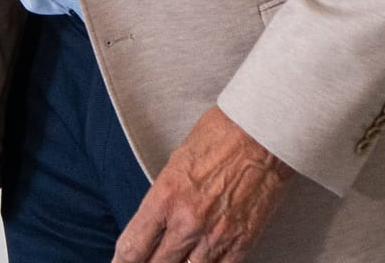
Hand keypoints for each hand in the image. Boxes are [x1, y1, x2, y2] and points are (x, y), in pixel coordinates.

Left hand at [113, 107, 292, 262]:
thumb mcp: (175, 163)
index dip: (122, 261)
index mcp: (165, 197)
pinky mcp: (243, 241)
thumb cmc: (218, 138)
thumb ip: (164, 199)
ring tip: (174, 262)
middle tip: (146, 262)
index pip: (133, 247)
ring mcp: (216, 235)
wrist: (262, 134)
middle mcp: (188, 221)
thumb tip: (153, 226)